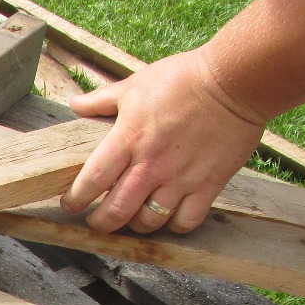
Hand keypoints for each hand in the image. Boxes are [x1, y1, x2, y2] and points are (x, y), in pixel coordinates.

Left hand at [65, 49, 266, 233]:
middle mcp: (150, 166)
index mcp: (127, 140)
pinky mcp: (208, 185)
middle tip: (98, 221)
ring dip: (135, 225)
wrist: (234, 81)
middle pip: (115, 212)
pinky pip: (185, 221)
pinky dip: (173, 226)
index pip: (91, 181)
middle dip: (101, 223)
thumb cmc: (182, 79)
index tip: (70, 204)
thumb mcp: (135, 85)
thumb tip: (75, 104)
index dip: (75, 199)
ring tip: (132, 218)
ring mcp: (180, 179)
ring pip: (148, 222)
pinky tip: (168, 216)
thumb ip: (101, 100)